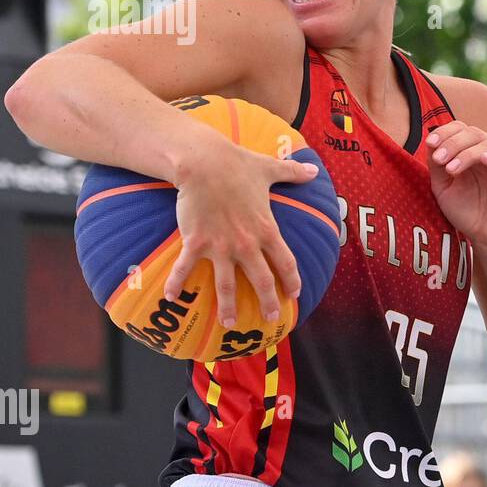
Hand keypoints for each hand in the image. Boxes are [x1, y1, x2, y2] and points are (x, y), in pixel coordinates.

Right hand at [165, 135, 319, 327]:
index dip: (291, 280)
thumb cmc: (237, 164)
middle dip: (267, 303)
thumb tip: (315, 170)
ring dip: (228, 306)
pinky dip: (176, 284)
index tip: (293, 294)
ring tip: (229, 324)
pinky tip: (171, 298)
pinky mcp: (196, 241)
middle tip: (269, 319)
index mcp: (267, 229)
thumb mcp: (270, 168)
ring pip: (226, 285)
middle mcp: (246, 243)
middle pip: (261, 281)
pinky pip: (185, 268)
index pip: (286, 262)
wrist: (203, 162)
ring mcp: (220, 246)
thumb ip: (294, 173)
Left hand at [425, 121, 486, 252]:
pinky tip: (484, 160)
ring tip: (452, 169)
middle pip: (473, 133)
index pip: (460, 129)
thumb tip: (430, 143)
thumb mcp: (443, 188)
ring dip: (467, 153)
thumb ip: (437, 167)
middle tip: (438, 158)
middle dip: (452, 143)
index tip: (430, 142)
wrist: (486, 237)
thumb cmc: (466, 212)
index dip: (445, 132)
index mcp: (471, 151)